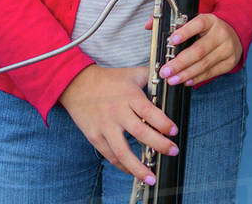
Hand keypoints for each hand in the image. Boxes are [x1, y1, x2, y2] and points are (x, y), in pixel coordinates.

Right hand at [59, 64, 177, 183]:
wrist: (77, 85)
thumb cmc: (109, 79)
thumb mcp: (132, 73)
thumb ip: (152, 76)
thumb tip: (170, 78)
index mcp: (130, 97)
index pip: (150, 112)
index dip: (164, 123)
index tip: (174, 132)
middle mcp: (118, 113)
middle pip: (140, 133)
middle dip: (159, 145)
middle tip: (173, 151)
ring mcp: (105, 127)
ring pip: (123, 151)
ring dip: (138, 167)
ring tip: (152, 177)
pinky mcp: (95, 137)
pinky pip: (110, 156)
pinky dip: (122, 166)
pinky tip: (133, 171)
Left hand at [158, 13, 242, 86]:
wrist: (234, 34)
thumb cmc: (208, 29)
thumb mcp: (194, 21)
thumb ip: (170, 22)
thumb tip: (148, 25)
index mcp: (210, 21)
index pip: (197, 24)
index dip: (184, 32)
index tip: (171, 41)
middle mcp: (220, 33)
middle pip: (199, 50)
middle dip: (179, 62)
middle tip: (165, 71)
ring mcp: (227, 49)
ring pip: (204, 64)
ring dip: (186, 73)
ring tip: (172, 80)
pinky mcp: (229, 62)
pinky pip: (211, 72)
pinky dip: (197, 78)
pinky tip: (186, 81)